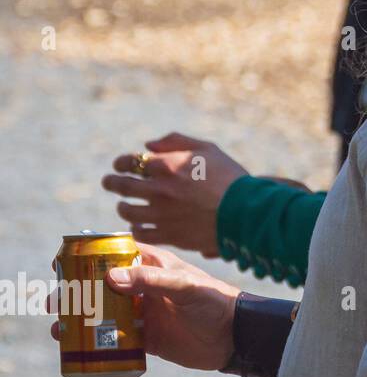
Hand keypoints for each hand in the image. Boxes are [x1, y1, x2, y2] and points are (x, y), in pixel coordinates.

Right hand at [51, 242, 239, 370]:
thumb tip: (109, 277)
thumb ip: (150, 280)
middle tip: (54, 303)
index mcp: (153, 265)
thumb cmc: (214, 301)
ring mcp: (143, 313)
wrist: (235, 336)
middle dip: (74, 294)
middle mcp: (143, 287)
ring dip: (79, 320)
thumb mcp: (184, 285)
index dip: (86, 256)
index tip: (59, 262)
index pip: (114, 253)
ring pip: (103, 314)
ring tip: (59, 330)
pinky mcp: (147, 338)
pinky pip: (114, 340)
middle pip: (100, 286)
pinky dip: (95, 343)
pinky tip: (77, 349)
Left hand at [102, 132, 248, 257]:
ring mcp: (161, 214)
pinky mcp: (168, 234)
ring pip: (126, 211)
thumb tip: (149, 145)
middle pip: (120, 185)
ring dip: (123, 206)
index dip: (121, 162)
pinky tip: (141, 224)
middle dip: (112, 182)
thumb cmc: (230, 177)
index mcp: (166, 165)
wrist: (246, 212)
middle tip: (110, 182)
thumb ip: (176, 141)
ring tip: (126, 206)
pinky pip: (140, 232)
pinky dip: (137, 228)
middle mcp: (158, 189)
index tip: (121, 165)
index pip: (129, 161)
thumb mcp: (208, 149)